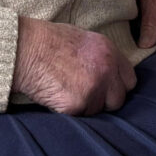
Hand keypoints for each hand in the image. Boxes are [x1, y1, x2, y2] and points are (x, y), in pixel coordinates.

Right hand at [11, 17, 135, 114]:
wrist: (26, 48)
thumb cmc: (49, 41)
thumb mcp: (84, 39)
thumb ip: (101, 57)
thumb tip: (110, 73)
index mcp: (109, 51)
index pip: (130, 80)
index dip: (116, 86)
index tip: (106, 88)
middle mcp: (106, 69)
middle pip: (118, 99)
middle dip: (104, 100)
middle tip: (85, 94)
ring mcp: (93, 87)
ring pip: (98, 111)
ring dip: (86, 107)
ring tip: (67, 91)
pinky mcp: (77, 104)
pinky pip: (80, 116)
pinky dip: (70, 111)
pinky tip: (58, 96)